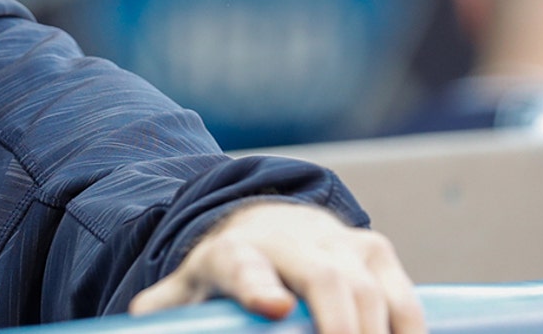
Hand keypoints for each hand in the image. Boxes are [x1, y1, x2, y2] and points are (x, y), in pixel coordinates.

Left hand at [128, 202, 425, 332]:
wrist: (270, 221)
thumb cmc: (227, 269)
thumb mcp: (190, 287)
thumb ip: (165, 308)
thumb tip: (138, 320)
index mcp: (234, 253)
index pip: (243, 268)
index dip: (256, 287)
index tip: (271, 306)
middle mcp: (291, 241)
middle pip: (326, 285)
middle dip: (339, 332)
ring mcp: (339, 243)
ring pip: (370, 296)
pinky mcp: (376, 252)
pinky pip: (403, 302)